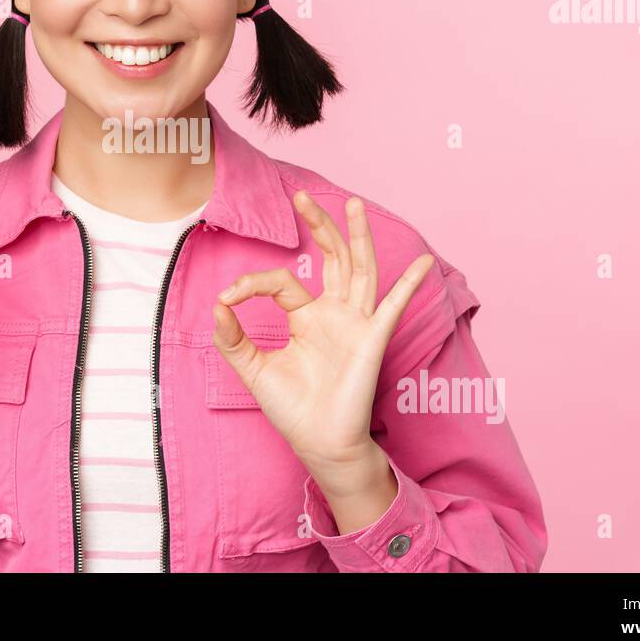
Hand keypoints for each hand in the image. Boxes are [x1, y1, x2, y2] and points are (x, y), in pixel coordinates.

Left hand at [211, 190, 434, 489]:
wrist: (319, 444)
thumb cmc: (292, 410)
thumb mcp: (253, 370)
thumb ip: (233, 339)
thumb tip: (217, 306)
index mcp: (307, 317)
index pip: (282, 281)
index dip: (252, 283)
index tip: (227, 298)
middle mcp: (333, 314)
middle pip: (331, 258)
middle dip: (320, 226)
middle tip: (303, 197)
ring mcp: (355, 324)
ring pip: (359, 269)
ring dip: (358, 237)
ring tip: (353, 204)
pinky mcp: (372, 340)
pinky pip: (392, 307)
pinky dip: (408, 285)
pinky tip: (422, 262)